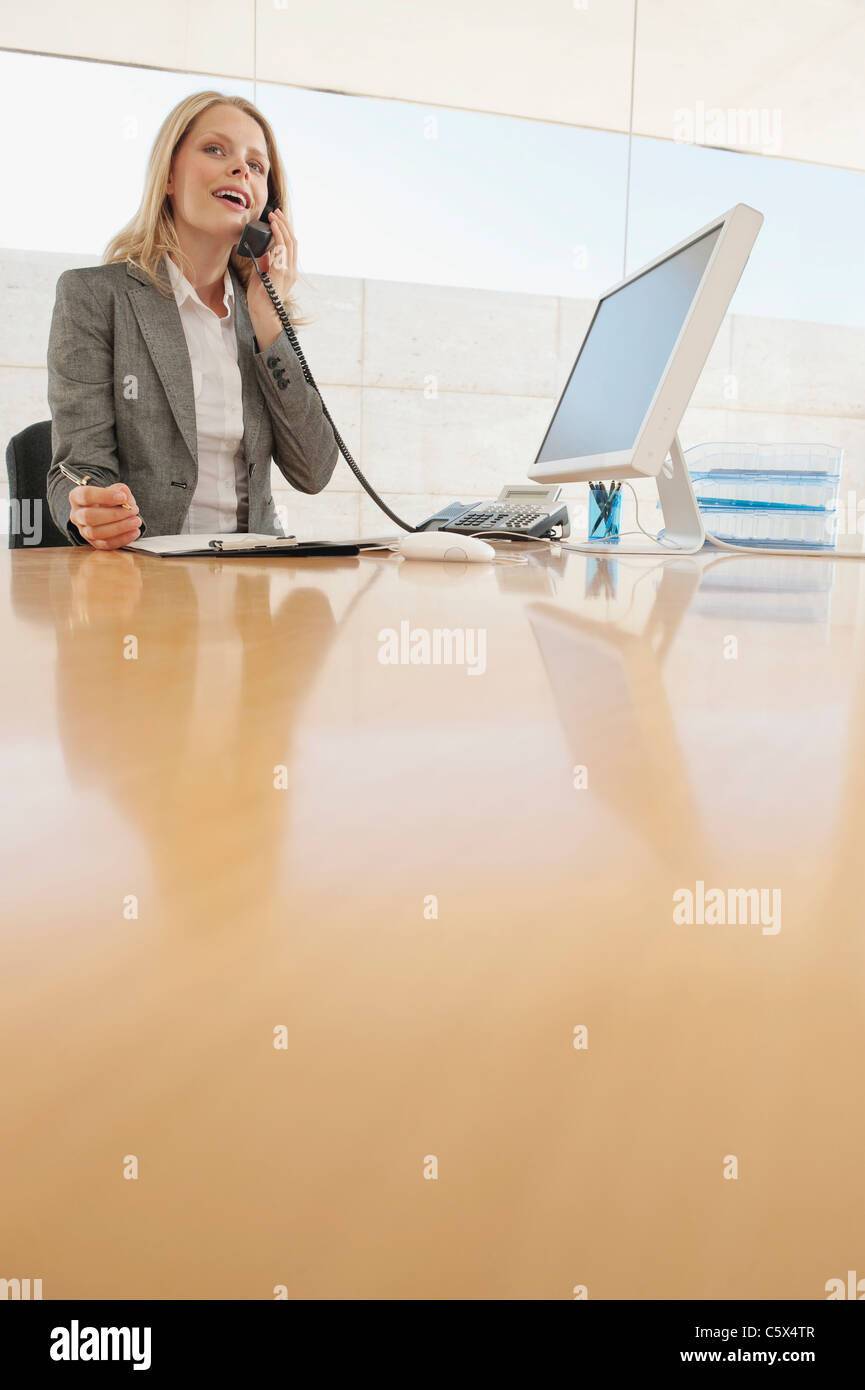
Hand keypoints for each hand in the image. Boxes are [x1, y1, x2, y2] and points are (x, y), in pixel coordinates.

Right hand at [69, 483, 141, 549]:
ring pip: (96, 533)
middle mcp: (77, 514)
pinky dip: (122, 539)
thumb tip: (123, 493)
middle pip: (89, 516)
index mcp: (77, 497)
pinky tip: (134, 532)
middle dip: (114, 514)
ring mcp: (84, 530)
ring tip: (136, 522)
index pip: (86, 495)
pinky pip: (105, 544)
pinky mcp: (94, 543)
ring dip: (119, 528)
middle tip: (133, 511)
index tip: (122, 497)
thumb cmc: (110, 499)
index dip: (104, 496)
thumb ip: (119, 490)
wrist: (109, 512)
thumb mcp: (114, 489)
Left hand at [245, 207, 297, 333]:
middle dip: (284, 224)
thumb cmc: (260, 298)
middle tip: (276, 212)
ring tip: (274, 216)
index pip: (291, 247)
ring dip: (281, 226)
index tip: (277, 220)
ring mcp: (288, 271)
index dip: (285, 231)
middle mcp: (292, 270)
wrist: (262, 313)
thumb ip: (265, 263)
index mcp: (289, 271)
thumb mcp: (262, 276)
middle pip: (292, 241)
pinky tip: (272, 226)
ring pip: (289, 242)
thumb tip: (263, 250)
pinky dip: (278, 234)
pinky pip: (282, 248)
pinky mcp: (281, 272)